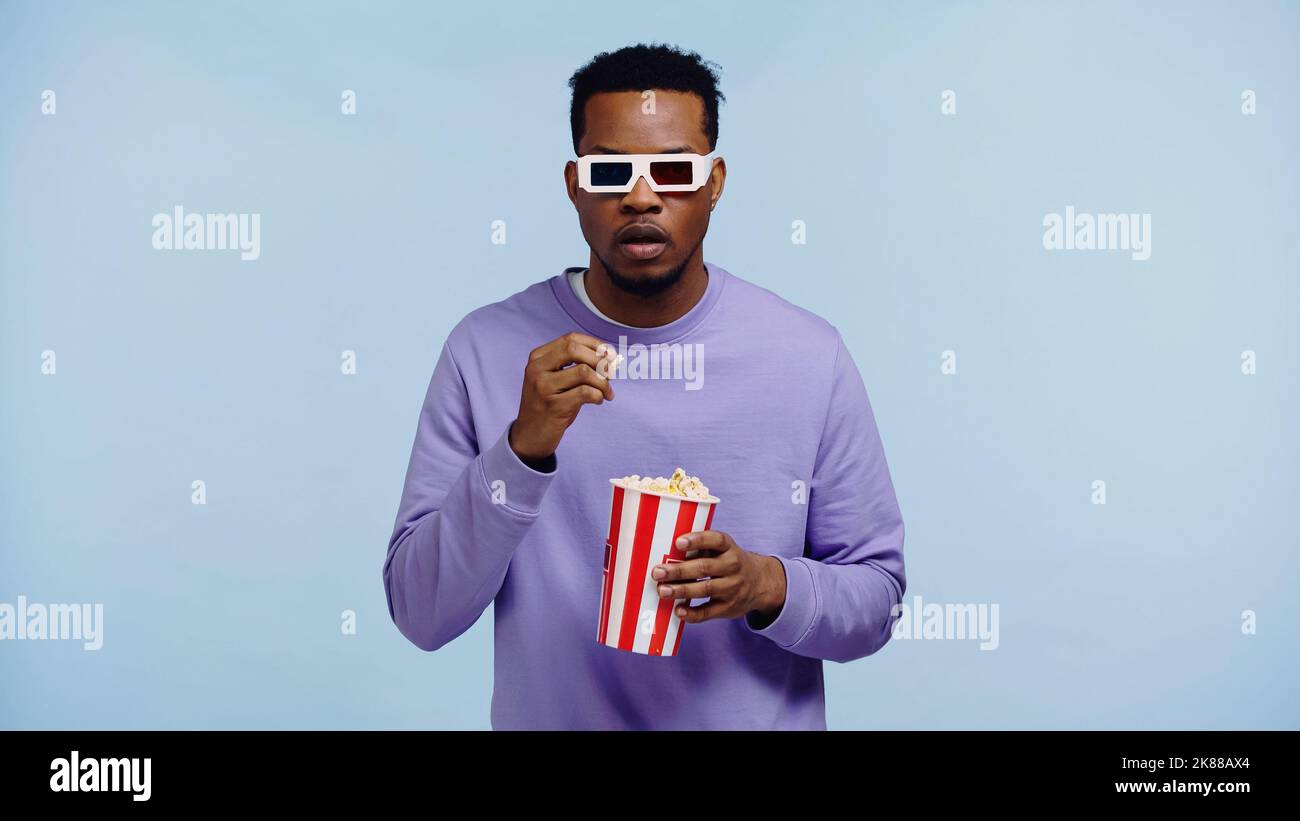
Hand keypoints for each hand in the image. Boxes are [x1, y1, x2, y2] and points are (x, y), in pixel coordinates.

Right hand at [510, 331, 616, 461]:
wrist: (530, 437)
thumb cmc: (549, 405)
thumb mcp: (556, 380)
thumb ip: (576, 365)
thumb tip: (610, 357)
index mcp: (538, 358)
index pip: (570, 339)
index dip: (595, 344)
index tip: (610, 355)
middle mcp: (537, 369)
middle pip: (574, 350)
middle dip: (599, 359)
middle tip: (611, 373)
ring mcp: (543, 387)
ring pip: (583, 371)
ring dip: (603, 382)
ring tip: (607, 392)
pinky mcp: (553, 406)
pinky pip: (585, 393)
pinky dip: (599, 395)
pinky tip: (598, 401)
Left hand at [649, 530, 786, 624]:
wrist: (761, 583)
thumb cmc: (729, 562)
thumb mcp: (723, 550)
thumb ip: (701, 550)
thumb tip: (667, 553)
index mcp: (729, 548)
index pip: (716, 540)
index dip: (697, 540)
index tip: (679, 542)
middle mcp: (733, 567)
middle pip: (705, 567)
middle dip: (679, 570)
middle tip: (657, 572)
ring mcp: (732, 588)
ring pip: (705, 589)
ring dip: (681, 590)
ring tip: (662, 591)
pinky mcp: (728, 607)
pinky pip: (708, 612)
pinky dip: (692, 613)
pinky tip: (678, 611)